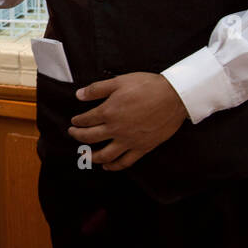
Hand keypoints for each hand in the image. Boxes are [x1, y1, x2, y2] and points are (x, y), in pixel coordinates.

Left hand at [68, 72, 187, 170]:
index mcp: (108, 112)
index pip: (86, 120)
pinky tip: (107, 166)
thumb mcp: (119, 81)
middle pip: (89, 138)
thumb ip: (97, 89)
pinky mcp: (142, 148)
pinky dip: (113, 166)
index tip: (74, 121)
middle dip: (77, 136)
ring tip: (85, 155)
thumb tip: (78, 95)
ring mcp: (129, 141)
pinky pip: (125, 162)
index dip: (77, 121)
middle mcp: (116, 129)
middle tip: (73, 134)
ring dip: (91, 156)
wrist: (174, 97)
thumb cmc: (147, 86)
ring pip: (104, 155)